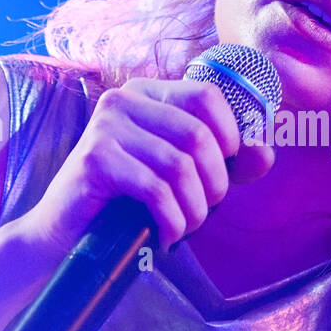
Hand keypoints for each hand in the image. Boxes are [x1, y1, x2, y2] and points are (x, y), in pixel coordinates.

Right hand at [16, 77, 274, 257]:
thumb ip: (227, 162)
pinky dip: (172, 220)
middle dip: (215, 182)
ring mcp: (105, 127)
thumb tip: (265, 154)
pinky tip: (167, 235)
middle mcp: (123, 100)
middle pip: (198, 134)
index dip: (231, 135)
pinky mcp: (95, 160)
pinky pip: (156, 189)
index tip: (227, 171)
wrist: (64, 237)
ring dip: (195, 207)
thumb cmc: (128, 203)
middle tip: (205, 210)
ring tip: (186, 225)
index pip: (207, 95)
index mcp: (147, 93)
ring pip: (180, 165)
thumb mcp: (184, 177)